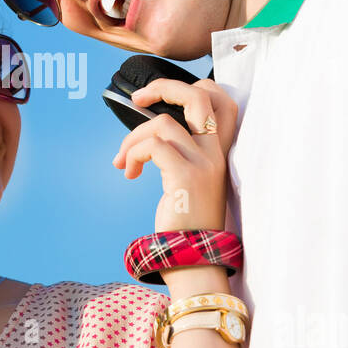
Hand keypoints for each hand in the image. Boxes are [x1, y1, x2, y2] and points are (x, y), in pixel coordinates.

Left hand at [111, 78, 237, 232]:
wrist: (193, 260)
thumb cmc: (187, 222)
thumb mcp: (191, 180)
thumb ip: (183, 153)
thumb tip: (151, 129)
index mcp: (221, 152)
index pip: (223, 101)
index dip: (195, 87)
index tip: (162, 100)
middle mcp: (217, 154)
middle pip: (199, 96)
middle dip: (163, 87)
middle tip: (137, 99)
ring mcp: (204, 164)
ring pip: (163, 123)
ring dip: (132, 138)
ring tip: (124, 161)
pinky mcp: (186, 177)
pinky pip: (153, 146)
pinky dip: (133, 153)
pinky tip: (129, 172)